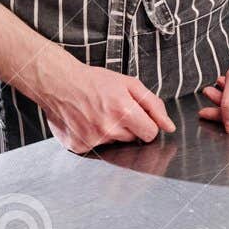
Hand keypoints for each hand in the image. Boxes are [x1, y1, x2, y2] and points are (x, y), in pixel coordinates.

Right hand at [39, 62, 174, 153]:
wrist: (59, 83)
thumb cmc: (94, 81)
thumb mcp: (129, 84)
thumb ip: (154, 105)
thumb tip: (168, 126)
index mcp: (124, 112)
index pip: (150, 134)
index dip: (147, 124)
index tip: (139, 118)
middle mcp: (108, 129)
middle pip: (133, 139)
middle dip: (129, 127)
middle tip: (114, 110)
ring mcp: (92, 140)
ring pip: (115, 143)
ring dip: (111, 132)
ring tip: (99, 113)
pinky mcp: (78, 146)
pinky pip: (96, 147)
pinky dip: (94, 136)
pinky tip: (87, 121)